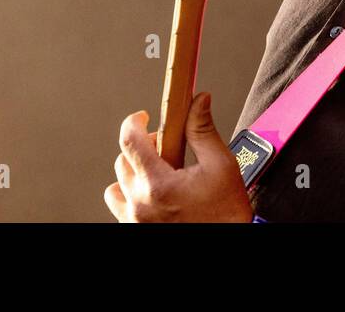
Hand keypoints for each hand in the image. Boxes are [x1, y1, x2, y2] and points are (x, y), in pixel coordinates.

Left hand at [104, 92, 253, 221]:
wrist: (226, 241)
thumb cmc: (225, 215)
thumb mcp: (222, 165)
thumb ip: (203, 131)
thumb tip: (198, 102)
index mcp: (159, 184)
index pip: (130, 140)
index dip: (135, 121)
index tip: (143, 117)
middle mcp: (140, 203)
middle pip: (123, 159)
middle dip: (144, 148)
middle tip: (169, 151)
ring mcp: (135, 220)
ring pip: (118, 183)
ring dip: (135, 173)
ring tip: (161, 176)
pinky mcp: (134, 229)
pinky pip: (120, 206)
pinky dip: (132, 195)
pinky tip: (154, 194)